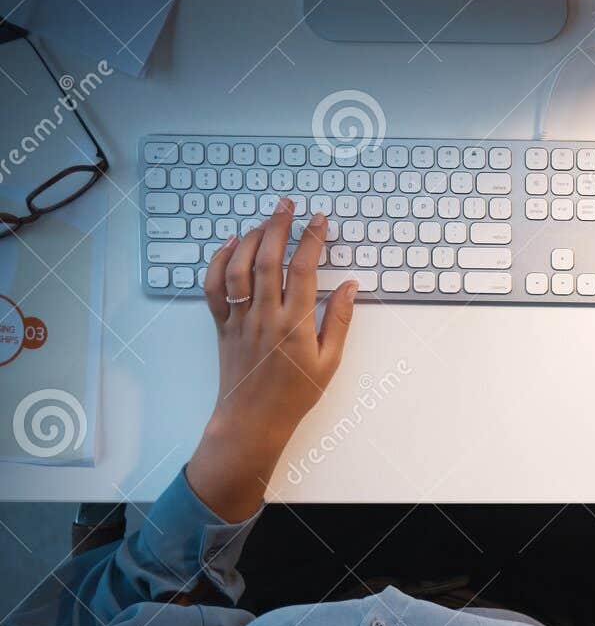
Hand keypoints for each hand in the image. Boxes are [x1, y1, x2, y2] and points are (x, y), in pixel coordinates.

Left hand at [186, 199, 356, 520]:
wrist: (252, 420)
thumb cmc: (295, 394)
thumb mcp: (329, 361)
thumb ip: (339, 320)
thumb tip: (349, 286)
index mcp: (295, 325)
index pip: (303, 270)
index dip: (312, 240)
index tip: (320, 221)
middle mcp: (265, 317)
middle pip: (268, 259)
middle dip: (278, 227)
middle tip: (288, 205)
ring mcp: (239, 320)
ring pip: (240, 268)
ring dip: (251, 238)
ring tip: (265, 220)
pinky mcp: (222, 325)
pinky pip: (214, 288)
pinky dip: (219, 262)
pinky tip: (230, 245)